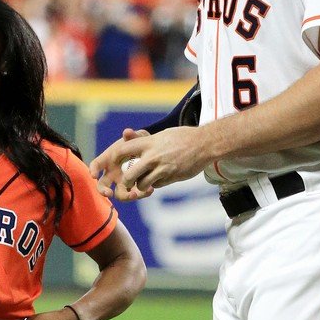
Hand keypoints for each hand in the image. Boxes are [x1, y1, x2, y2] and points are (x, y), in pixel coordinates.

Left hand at [90, 125, 209, 194]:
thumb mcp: (162, 134)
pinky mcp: (171, 177)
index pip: (123, 150)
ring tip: (145, 181)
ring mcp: (163, 168)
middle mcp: (153, 156)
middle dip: (126, 181)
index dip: (115, 158)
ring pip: (142, 184)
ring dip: (141, 185)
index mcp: (149, 143)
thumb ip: (145, 139)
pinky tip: (161, 178)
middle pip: (129, 174)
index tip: (114, 162)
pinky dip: (156, 185)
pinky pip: (157, 185)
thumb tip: (127, 135)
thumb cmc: (182, 137)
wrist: (205, 144)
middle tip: (127, 181)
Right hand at [93, 128, 153, 200]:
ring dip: (126, 196)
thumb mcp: (138, 137)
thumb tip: (127, 132)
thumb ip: (132, 136)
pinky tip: (150, 189)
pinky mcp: (134, 189)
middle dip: (103, 190)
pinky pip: (136, 194)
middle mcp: (113, 174)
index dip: (93, 169)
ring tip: (135, 194)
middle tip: (109, 193)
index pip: (96, 164)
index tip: (93, 175)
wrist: (154, 152)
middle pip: (102, 185)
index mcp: (109, 160)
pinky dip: (142, 194)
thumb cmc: (140, 142)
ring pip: (119, 194)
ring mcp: (123, 183)